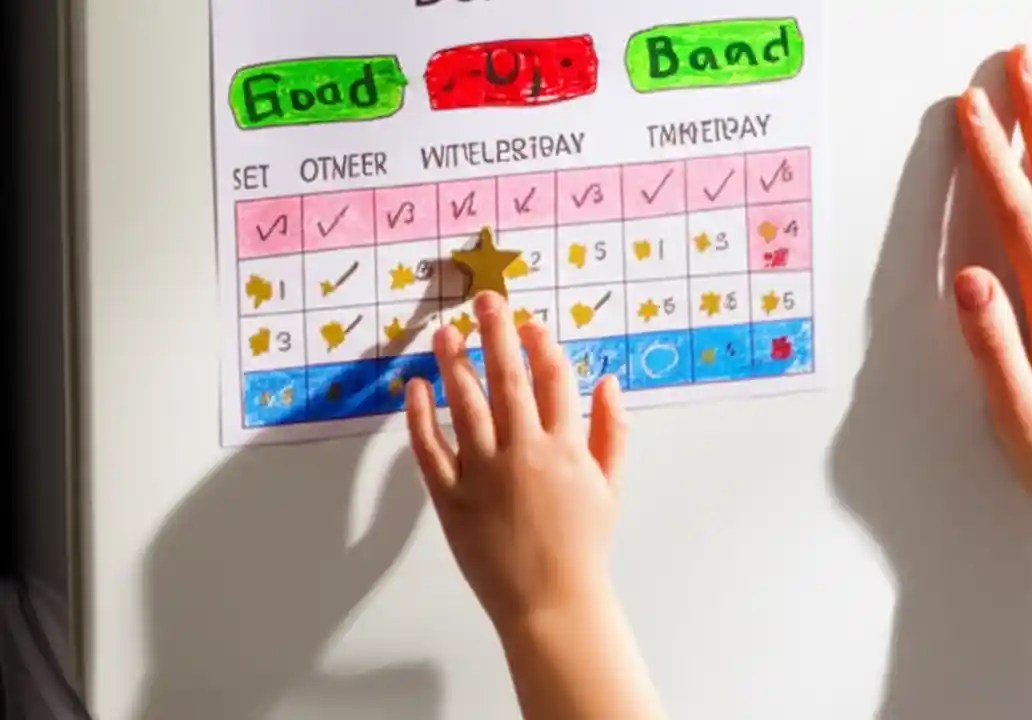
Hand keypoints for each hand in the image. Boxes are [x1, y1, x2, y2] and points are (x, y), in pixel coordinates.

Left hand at [405, 290, 626, 631]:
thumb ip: (611, 430)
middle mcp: (525, 452)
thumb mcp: (610, 485)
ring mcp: (485, 473)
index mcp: (566, 447)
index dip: (540, 344)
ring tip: (446, 333)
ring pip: (467, 404)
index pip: (553, 379)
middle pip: (509, 378)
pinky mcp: (453, 498)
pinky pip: (430, 448)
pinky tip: (416, 388)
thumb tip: (608, 381)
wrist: (552, 602)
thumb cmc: (583, 547)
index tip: (528, 323)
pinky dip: (421, 416)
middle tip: (484, 300)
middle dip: (496, 333)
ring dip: (456, 363)